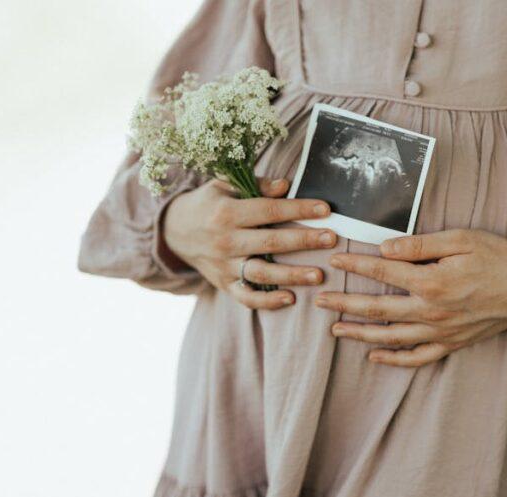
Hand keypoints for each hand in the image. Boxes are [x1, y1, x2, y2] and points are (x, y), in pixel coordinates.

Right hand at [163, 177, 337, 308]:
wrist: (174, 231)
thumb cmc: (208, 204)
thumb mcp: (224, 186)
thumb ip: (256, 185)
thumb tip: (286, 186)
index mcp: (227, 213)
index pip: (269, 210)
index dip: (298, 209)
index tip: (325, 209)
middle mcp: (225, 241)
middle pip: (270, 243)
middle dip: (303, 240)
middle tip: (332, 239)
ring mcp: (224, 266)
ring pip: (261, 274)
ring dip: (291, 275)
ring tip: (318, 275)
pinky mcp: (223, 284)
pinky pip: (246, 297)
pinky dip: (267, 302)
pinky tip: (290, 298)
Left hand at [315, 229, 506, 366]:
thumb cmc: (498, 257)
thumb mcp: (460, 240)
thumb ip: (420, 245)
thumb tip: (385, 248)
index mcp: (431, 282)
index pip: (382, 273)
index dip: (355, 266)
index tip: (334, 260)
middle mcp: (431, 311)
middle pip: (377, 310)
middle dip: (344, 305)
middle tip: (319, 301)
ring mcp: (441, 332)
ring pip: (390, 337)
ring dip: (359, 334)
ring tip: (335, 329)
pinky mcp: (451, 344)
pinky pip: (416, 357)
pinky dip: (393, 359)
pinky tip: (374, 355)